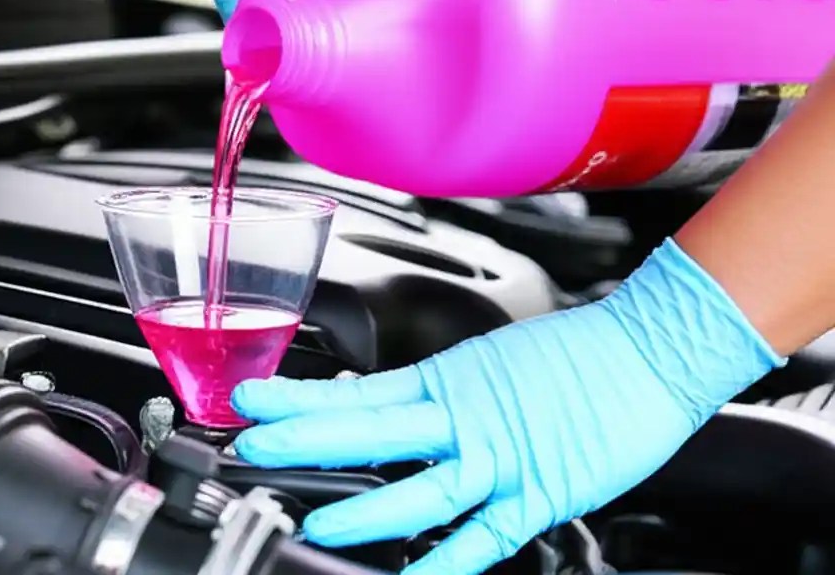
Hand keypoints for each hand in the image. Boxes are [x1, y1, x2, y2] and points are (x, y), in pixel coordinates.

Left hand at [230, 239, 783, 574]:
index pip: (355, 395)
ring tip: (317, 522)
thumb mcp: (486, 361)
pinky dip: (450, 562)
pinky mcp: (540, 494)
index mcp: (446, 382)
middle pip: (370, 433)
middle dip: (305, 441)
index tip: (253, 403)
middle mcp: (463, 418)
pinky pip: (486, 536)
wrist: (651, 349)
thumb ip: (434, 392)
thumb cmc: (576, 354)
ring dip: (365, 509)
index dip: (300, 402)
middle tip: (251, 446)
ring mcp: (499, 458)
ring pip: (420, 489)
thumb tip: (378, 403)